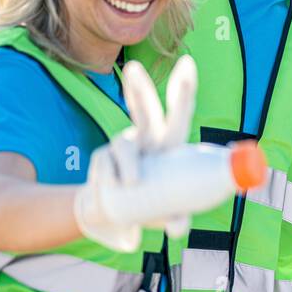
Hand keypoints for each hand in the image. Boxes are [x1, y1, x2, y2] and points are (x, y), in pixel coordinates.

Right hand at [74, 55, 197, 250]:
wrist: (113, 213)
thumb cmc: (151, 204)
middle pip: (145, 112)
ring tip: (132, 182)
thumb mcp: (166, 209)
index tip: (187, 61)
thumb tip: (178, 229)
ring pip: (123, 142)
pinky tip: (110, 188)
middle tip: (131, 69)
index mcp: (170, 145)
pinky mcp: (103, 160)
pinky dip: (110, 177)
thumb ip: (174, 217)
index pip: (179, 114)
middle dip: (139, 89)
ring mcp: (123, 148)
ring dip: (128, 161)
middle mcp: (147, 140)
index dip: (183, 89)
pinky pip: (106, 167)